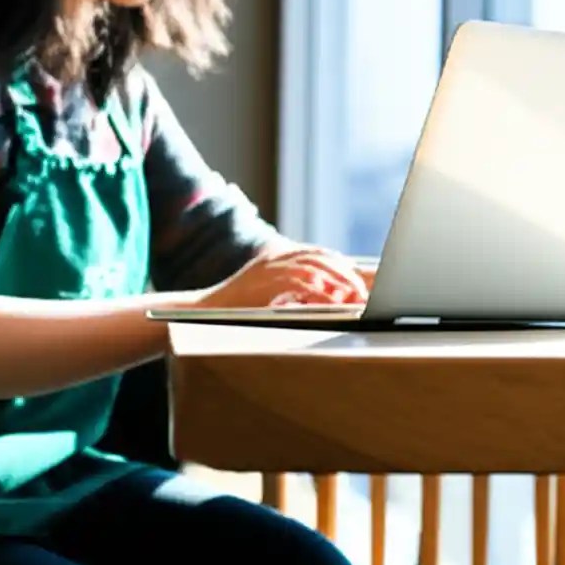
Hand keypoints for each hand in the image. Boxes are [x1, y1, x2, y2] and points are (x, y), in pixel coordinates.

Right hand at [197, 245, 370, 308]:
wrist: (203, 311)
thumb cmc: (238, 307)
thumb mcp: (269, 291)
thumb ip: (294, 288)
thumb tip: (327, 295)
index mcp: (277, 256)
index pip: (317, 253)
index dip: (339, 264)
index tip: (356, 276)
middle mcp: (275, 257)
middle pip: (320, 257)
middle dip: (345, 273)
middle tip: (361, 290)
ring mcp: (269, 267)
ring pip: (315, 267)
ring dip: (338, 282)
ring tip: (354, 297)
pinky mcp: (265, 282)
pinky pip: (299, 283)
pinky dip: (320, 292)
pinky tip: (333, 303)